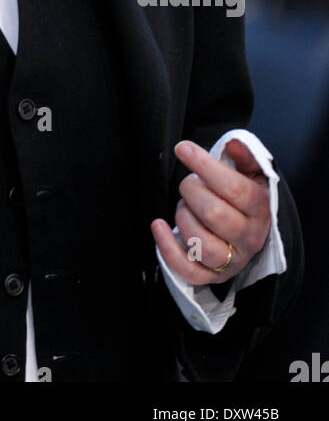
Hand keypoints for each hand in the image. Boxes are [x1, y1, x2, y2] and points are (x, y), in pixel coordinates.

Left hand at [151, 138, 270, 285]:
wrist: (250, 231)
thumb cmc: (243, 198)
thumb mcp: (251, 174)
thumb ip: (245, 156)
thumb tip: (234, 144)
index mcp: (261, 209)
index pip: (234, 188)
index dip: (205, 166)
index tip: (183, 149)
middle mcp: (250, 237)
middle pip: (214, 214)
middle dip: (192, 191)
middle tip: (189, 183)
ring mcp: (232, 261)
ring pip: (201, 243)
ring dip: (183, 217)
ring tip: (184, 205)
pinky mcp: (213, 276)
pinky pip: (187, 270)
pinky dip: (167, 249)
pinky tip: (159, 226)